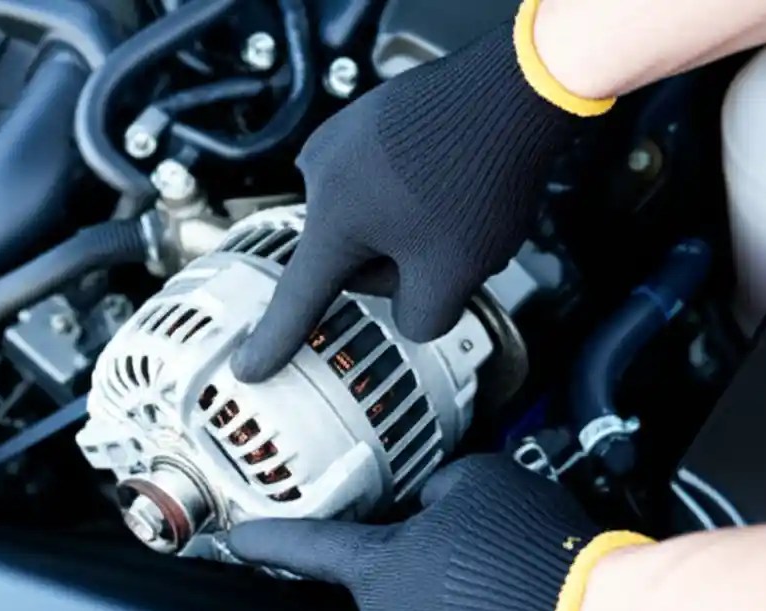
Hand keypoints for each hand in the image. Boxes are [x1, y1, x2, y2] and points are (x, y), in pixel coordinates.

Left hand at [227, 455, 603, 610]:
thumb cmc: (534, 548)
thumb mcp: (479, 481)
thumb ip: (436, 489)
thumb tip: (432, 506)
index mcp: (381, 568)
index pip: (308, 547)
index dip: (267, 540)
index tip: (237, 538)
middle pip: (391, 584)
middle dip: (424, 567)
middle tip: (477, 555)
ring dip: (454, 605)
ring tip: (503, 588)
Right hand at [232, 20, 584, 382]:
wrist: (518, 87)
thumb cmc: (479, 175)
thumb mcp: (453, 277)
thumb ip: (419, 320)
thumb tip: (410, 311)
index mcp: (331, 218)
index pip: (299, 298)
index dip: (276, 342)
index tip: (248, 367)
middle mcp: (322, 172)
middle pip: (351, 256)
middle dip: (399, 262)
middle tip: (450, 247)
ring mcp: (345, 137)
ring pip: (374, 218)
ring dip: (415, 227)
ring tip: (463, 206)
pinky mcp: (372, 118)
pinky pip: (385, 178)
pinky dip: (420, 192)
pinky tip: (460, 180)